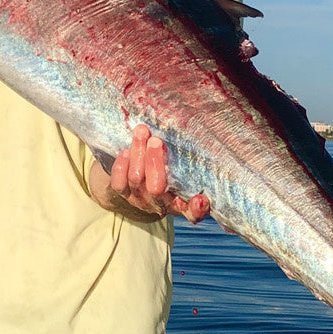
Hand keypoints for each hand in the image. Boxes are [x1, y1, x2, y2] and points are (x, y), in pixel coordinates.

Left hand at [92, 125, 210, 223]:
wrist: (139, 176)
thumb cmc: (171, 163)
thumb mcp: (183, 163)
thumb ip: (190, 154)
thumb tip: (212, 122)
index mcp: (181, 200)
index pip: (193, 211)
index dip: (197, 209)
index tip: (200, 198)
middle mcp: (161, 204)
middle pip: (157, 188)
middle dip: (155, 163)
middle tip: (156, 141)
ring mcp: (140, 199)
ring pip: (136, 180)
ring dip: (138, 154)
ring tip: (142, 132)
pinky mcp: (124, 193)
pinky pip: (119, 183)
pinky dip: (121, 166)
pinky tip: (126, 151)